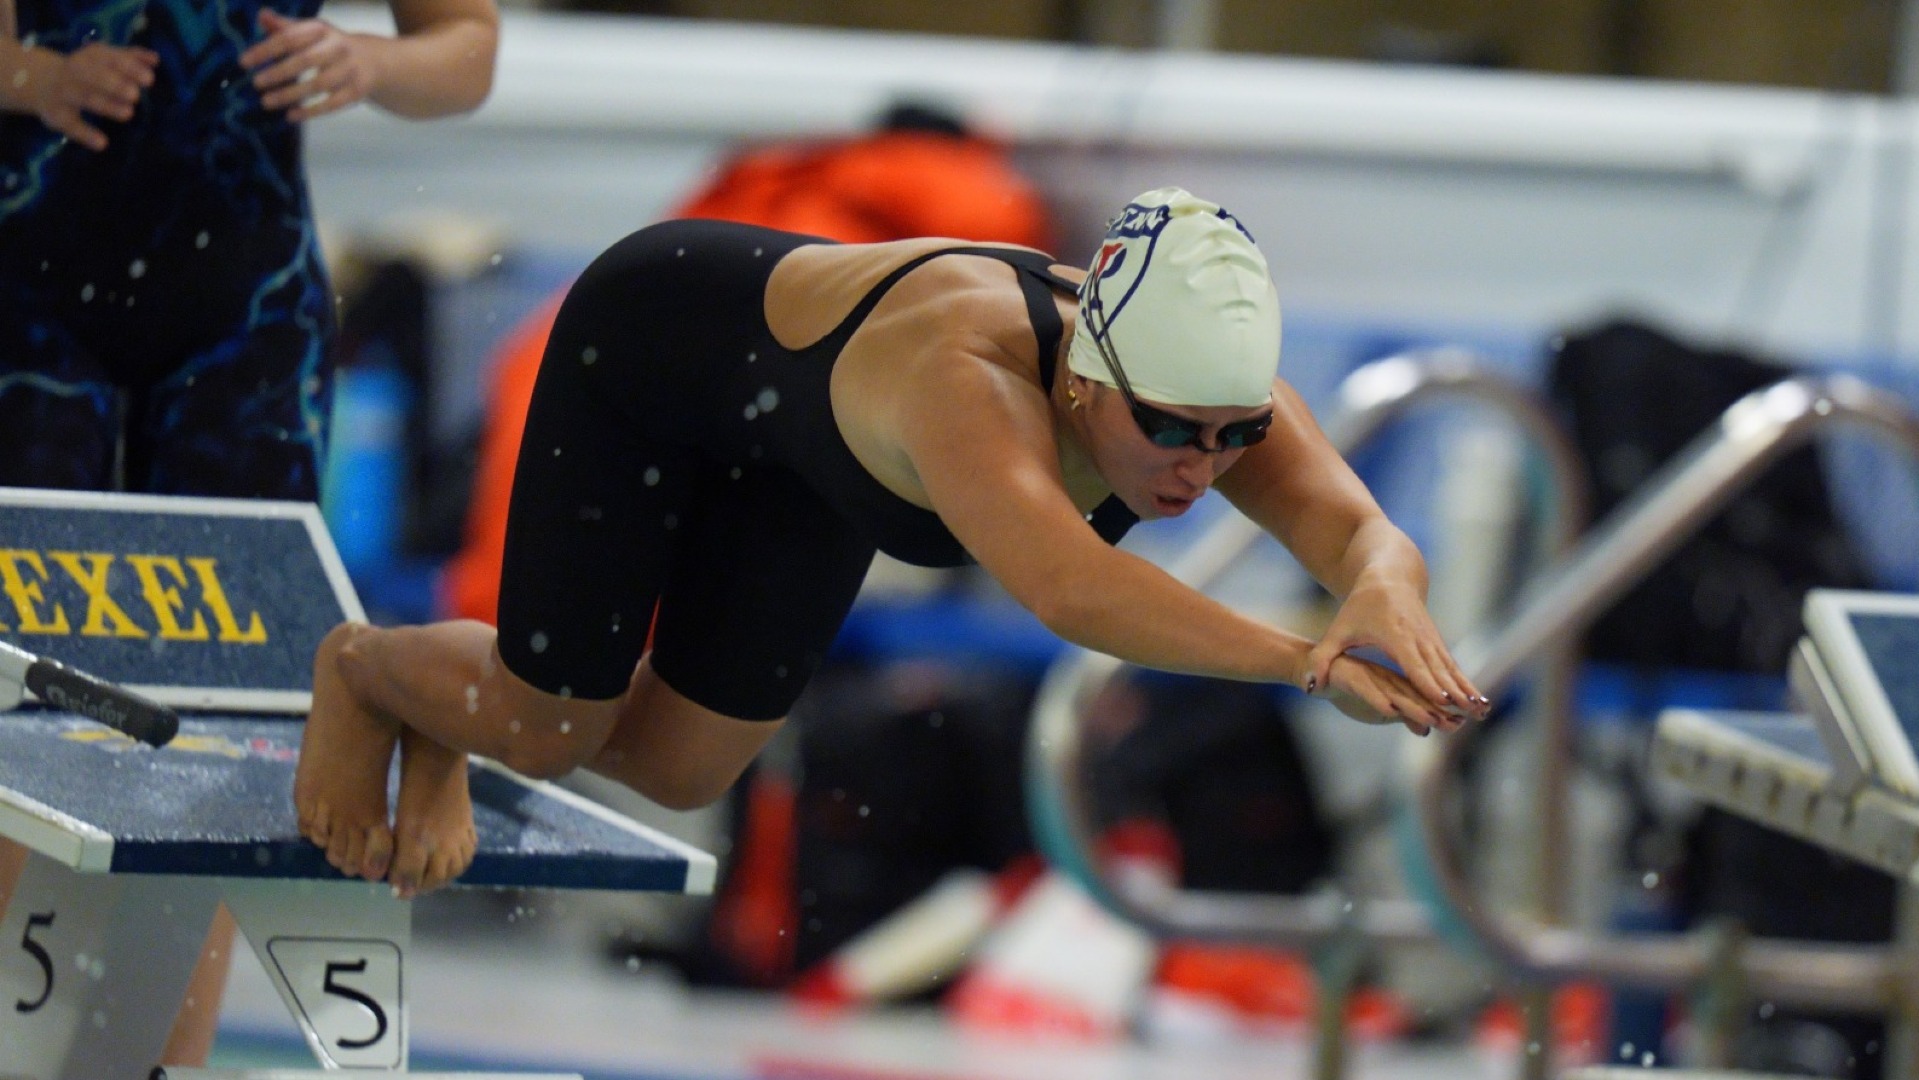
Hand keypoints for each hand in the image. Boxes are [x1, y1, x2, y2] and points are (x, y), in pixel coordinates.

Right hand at [25, 42, 157, 150]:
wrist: (39, 80)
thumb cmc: (84, 70)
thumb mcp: (103, 58)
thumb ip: (130, 57)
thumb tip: (155, 60)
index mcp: (90, 57)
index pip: (109, 59)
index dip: (128, 68)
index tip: (149, 79)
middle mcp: (74, 72)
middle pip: (93, 76)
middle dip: (114, 84)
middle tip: (135, 94)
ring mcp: (64, 94)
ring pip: (84, 98)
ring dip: (105, 105)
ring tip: (128, 113)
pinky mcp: (57, 115)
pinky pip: (70, 124)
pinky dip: (84, 134)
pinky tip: (102, 143)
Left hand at [242, 9, 375, 121]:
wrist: (374, 61)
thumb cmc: (331, 45)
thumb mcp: (311, 31)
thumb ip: (285, 27)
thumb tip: (261, 15)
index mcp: (321, 29)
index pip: (290, 38)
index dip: (266, 49)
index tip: (244, 62)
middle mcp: (338, 48)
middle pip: (305, 60)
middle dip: (278, 73)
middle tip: (256, 83)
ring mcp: (349, 70)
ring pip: (318, 85)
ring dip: (290, 95)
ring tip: (266, 102)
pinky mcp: (356, 91)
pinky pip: (332, 104)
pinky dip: (310, 111)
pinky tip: (291, 116)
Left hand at [1304, 579, 1487, 730]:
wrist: (1389, 575)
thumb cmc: (1359, 606)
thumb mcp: (1339, 629)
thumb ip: (1322, 657)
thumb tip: (1309, 684)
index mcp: (1396, 635)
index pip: (1414, 663)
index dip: (1428, 683)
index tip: (1443, 700)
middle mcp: (1419, 638)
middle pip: (1439, 670)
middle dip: (1455, 693)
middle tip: (1473, 714)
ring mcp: (1431, 639)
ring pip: (1451, 669)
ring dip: (1467, 690)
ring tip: (1484, 712)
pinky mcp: (1437, 642)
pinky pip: (1452, 666)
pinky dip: (1466, 683)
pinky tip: (1478, 701)